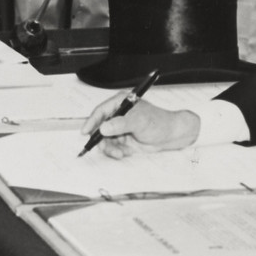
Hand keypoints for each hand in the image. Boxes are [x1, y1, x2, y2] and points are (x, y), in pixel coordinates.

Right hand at [81, 96, 200, 158]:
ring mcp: (120, 127)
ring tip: (120, 153)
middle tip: (105, 148)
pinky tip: (126, 152)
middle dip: (101, 140)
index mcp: (120, 103)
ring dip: (110, 148)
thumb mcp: (139, 122)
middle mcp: (118, 114)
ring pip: (105, 140)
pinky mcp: (123, 139)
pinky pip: (112, 147)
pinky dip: (117, 151)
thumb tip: (104, 128)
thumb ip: (121, 124)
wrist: (170, 136)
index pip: (100, 111)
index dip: (91, 121)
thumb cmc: (158, 122)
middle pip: (99, 127)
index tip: (85, 132)